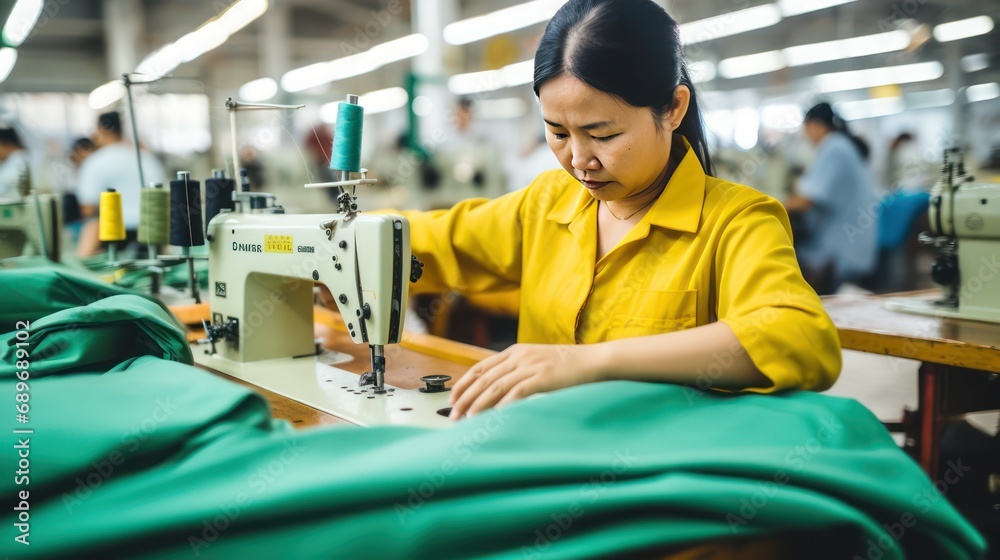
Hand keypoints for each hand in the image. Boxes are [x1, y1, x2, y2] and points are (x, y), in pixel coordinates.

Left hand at [448, 343, 605, 419]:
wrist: (594, 360)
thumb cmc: (567, 366)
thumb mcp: (537, 361)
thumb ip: (518, 370)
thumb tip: (496, 392)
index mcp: (516, 351)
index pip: (481, 367)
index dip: (464, 383)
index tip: (452, 398)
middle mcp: (520, 357)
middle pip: (484, 379)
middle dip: (465, 397)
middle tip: (452, 415)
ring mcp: (531, 366)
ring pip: (496, 387)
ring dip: (479, 404)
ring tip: (467, 419)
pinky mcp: (543, 378)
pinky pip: (517, 392)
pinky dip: (503, 404)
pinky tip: (494, 416)